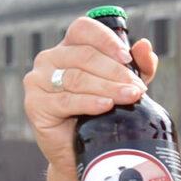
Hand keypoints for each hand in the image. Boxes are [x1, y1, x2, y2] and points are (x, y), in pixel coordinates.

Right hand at [25, 17, 156, 172]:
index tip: (127, 57)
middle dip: (116, 71)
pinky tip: (106, 106)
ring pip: (76, 78)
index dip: (106, 39)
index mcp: (69, 47)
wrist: (82, 150)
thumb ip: (138, 66)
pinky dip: (89, 103)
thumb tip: (145, 46)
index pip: (83, 29)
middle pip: (84, 56)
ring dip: (108, 87)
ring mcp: (38, 81)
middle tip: (137, 87)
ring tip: (130, 96)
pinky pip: (65, 101)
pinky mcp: (35, 105)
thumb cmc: (103, 112)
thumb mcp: (124, 85)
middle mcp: (49, 59)